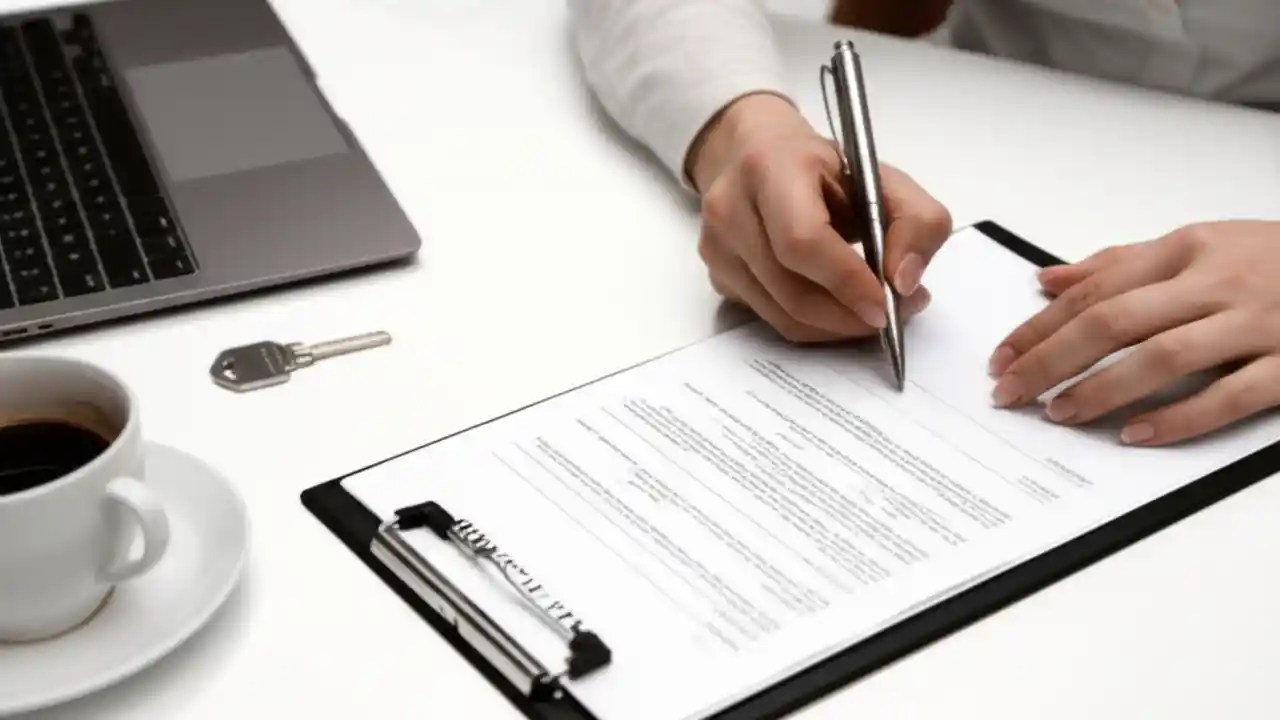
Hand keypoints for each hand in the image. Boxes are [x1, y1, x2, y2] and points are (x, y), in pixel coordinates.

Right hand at [689, 93, 949, 342]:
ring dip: (834, 327)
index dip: (846, 281)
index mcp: (771, 167)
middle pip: (791, 289)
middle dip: (848, 314)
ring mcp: (716, 246)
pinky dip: (812, 324)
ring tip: (869, 310)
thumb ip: (917, 222)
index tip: (885, 304)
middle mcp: (730, 208)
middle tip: (891, 314)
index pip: (802, 240)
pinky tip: (836, 305)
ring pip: (781, 314)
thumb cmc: (820, 166)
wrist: (755, 152)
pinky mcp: (716, 276)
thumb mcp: (882, 175)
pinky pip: (769, 319)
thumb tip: (906, 283)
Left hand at [988, 220, 1279, 444]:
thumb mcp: (1200, 244)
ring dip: (1102, 388)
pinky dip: (1178, 417)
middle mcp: (1218, 282)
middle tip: (1010, 392)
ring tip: (1058, 413)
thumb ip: (1122, 263)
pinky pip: (1229, 395)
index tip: (1002, 357)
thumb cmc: (1277, 260)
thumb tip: (1047, 279)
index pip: (1096, 289)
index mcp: (1189, 250)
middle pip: (1115, 321)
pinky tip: (1135, 435)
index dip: (1040, 326)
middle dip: (1051, 359)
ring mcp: (1258, 324)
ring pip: (1164, 356)